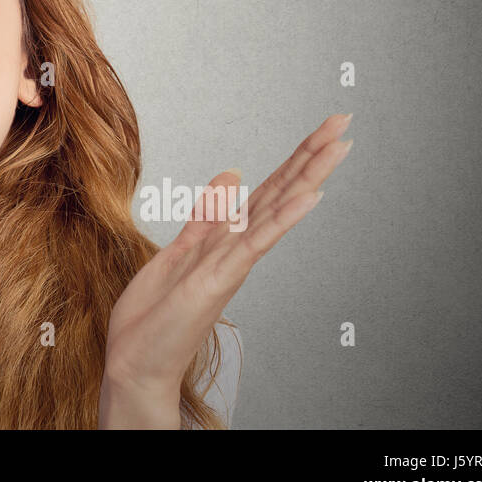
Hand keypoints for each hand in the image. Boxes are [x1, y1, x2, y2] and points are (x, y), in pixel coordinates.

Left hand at [99, 113, 353, 428]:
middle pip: (281, 192)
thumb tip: (230, 177)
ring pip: (276, 211)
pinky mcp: (219, 279)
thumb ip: (207, 216)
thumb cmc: (157, 317)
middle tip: (344, 120)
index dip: (294, 159)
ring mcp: (232, 263)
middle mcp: (237, 249)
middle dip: (311, 156)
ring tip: (337, 146)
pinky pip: (254, 243)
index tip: (323, 129)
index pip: (268, 190)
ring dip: (307, 176)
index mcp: (227, 239)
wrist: (137, 361)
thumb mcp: (180, 251)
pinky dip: (281, 219)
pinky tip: (307, 197)